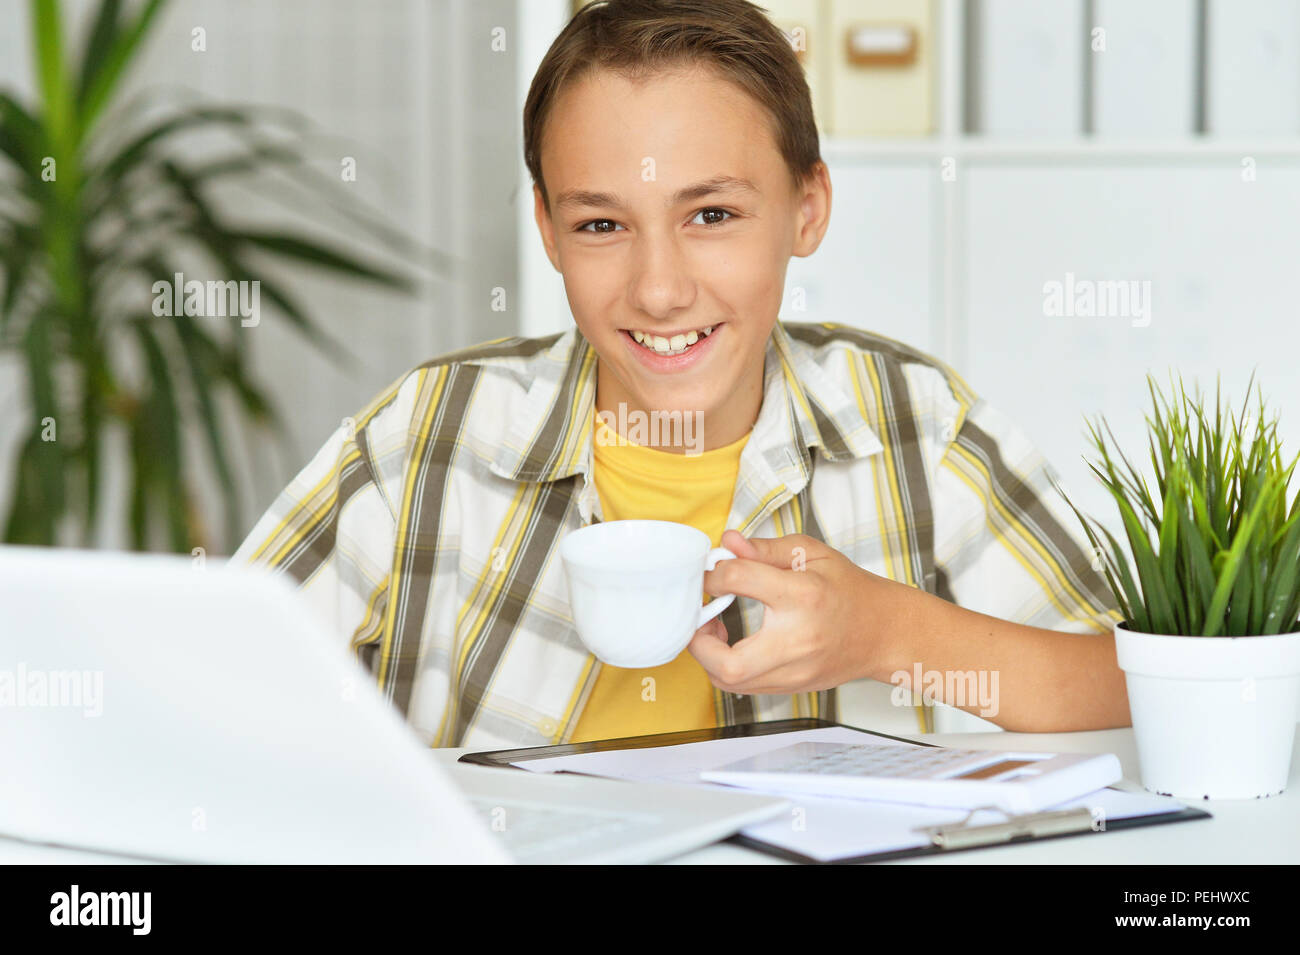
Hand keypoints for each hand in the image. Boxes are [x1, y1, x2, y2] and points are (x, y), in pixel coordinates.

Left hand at [688, 529, 910, 693]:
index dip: (715, 573)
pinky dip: (725, 667)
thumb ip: (765, 549)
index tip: (714, 571)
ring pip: (730, 682)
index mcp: (803, 595)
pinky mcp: (792, 687)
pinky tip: (729, 645)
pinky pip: (744, 687)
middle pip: (729, 663)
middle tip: (700, 616)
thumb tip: (727, 544)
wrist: (883, 632)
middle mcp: (797, 640)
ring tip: (712, 629)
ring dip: (708, 657)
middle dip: (699, 641)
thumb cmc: (847, 588)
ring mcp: (795, 672)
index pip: (740, 580)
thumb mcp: (812, 554)